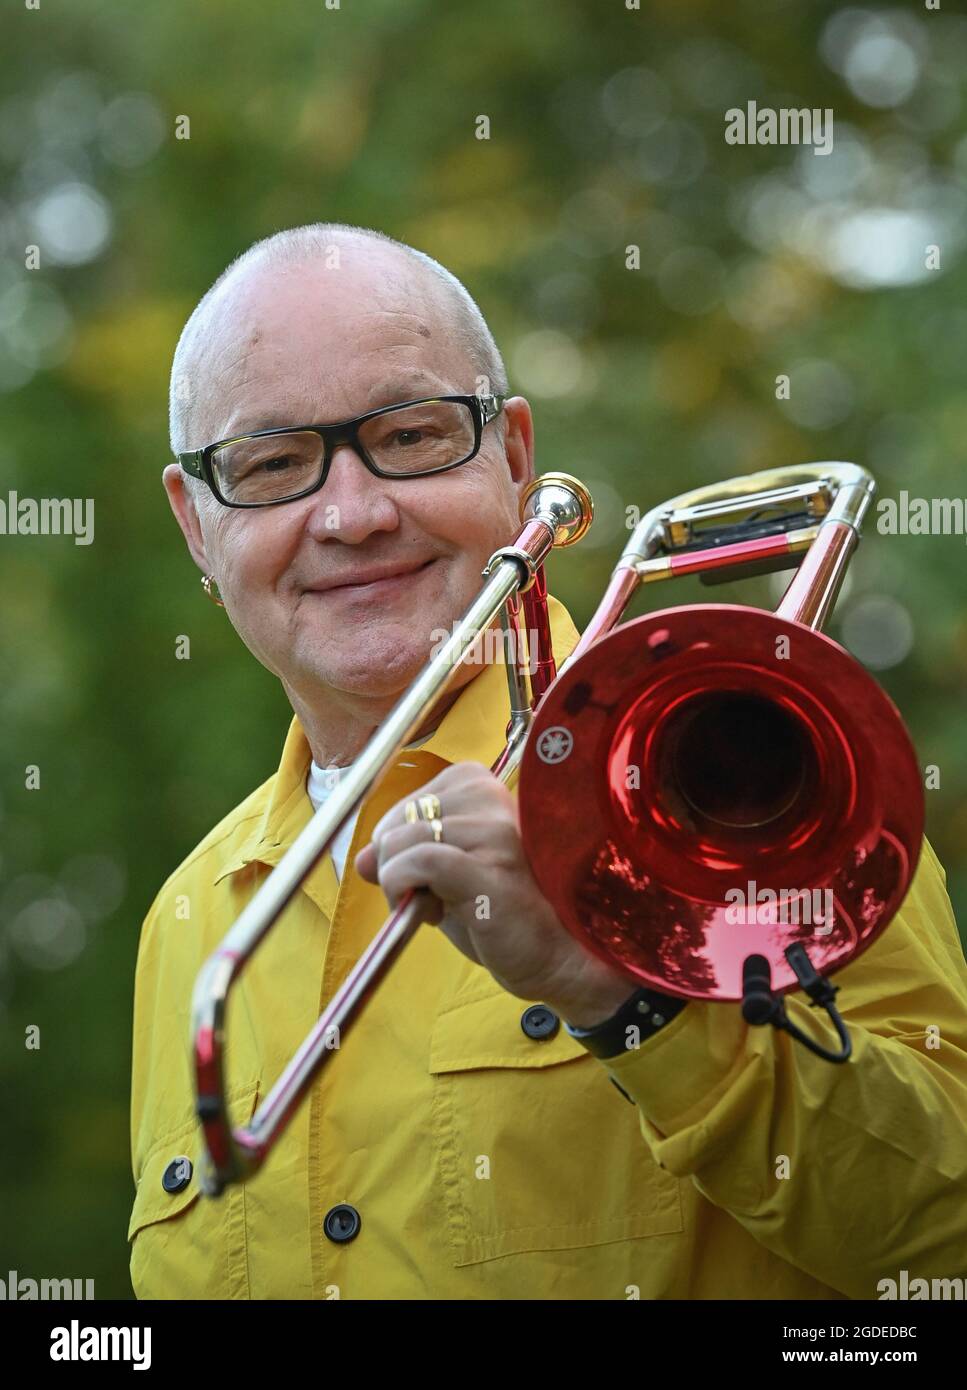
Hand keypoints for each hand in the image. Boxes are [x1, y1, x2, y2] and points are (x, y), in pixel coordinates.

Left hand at [353, 762, 635, 1027]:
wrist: (559, 957)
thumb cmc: (506, 914)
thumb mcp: (449, 880)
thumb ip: (409, 859)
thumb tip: (361, 858)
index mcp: (486, 789)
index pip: (413, 799)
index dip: (402, 837)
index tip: (423, 870)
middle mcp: (494, 800)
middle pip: (402, 818)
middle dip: (395, 860)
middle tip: (428, 894)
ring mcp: (495, 833)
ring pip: (404, 839)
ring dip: (398, 880)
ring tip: (435, 905)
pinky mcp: (490, 869)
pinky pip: (419, 862)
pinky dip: (402, 884)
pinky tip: (426, 908)